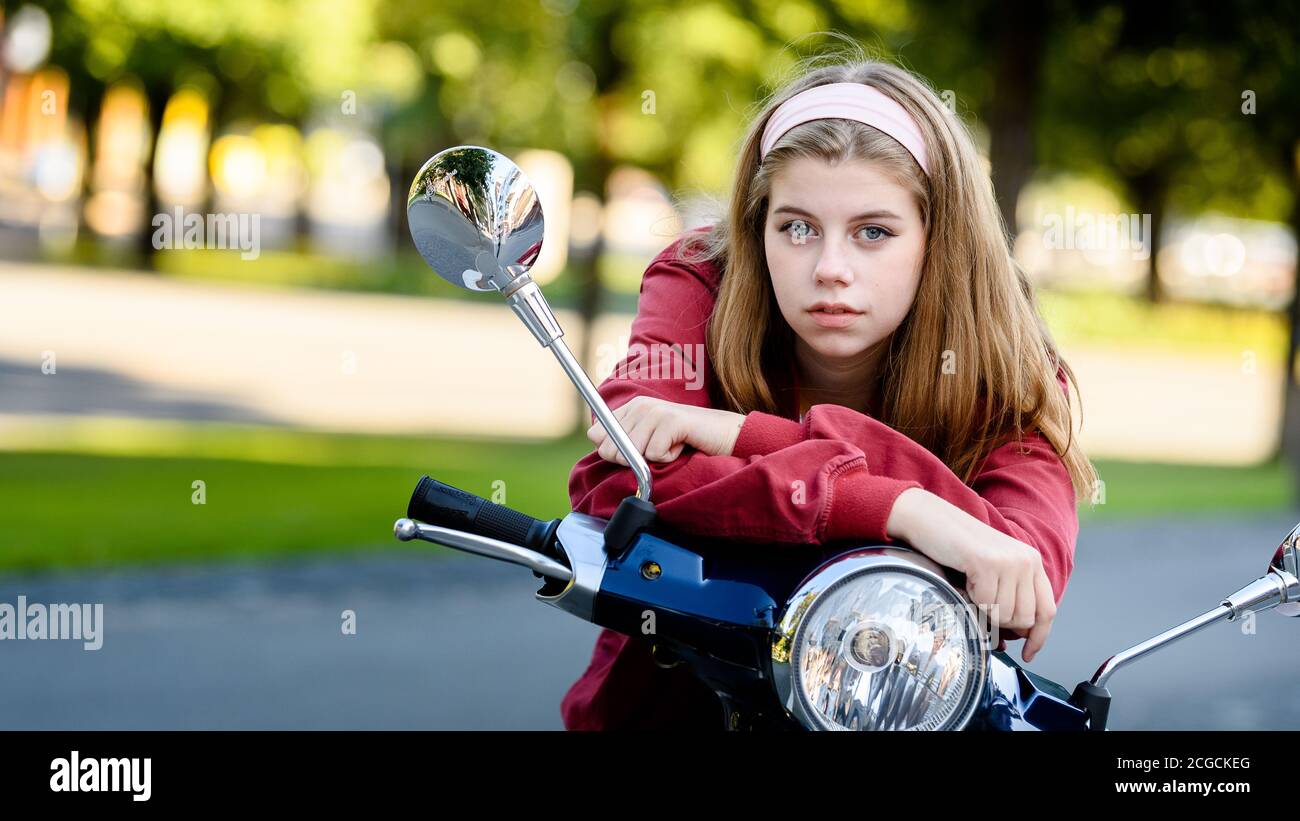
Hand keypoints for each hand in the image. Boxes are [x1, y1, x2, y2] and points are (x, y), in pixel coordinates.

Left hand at [586, 396, 745, 464]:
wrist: (723, 435)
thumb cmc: (686, 440)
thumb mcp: (650, 440)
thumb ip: (622, 437)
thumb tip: (593, 435)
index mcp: (633, 407)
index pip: (599, 435)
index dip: (613, 451)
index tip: (638, 450)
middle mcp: (641, 405)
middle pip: (613, 448)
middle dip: (633, 459)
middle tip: (658, 449)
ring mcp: (656, 411)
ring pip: (633, 453)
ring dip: (654, 459)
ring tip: (672, 445)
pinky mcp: (671, 421)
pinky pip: (655, 454)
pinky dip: (669, 457)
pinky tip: (682, 445)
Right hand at [886, 488, 1056, 663]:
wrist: (931, 519)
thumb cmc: (956, 546)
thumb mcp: (994, 569)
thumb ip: (1012, 594)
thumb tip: (1018, 634)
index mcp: (1031, 560)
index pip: (1047, 610)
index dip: (1039, 637)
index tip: (1028, 654)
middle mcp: (1026, 560)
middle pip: (1026, 618)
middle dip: (1003, 623)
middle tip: (982, 606)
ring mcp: (1009, 562)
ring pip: (1006, 615)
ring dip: (985, 611)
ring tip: (973, 588)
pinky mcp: (989, 564)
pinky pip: (986, 604)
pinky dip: (973, 600)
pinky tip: (966, 582)